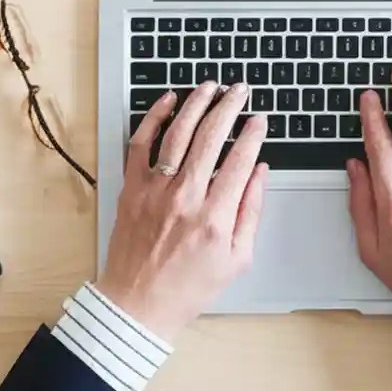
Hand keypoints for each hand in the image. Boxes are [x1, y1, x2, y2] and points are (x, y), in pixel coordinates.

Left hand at [95, 81, 269, 340]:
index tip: (260, 120)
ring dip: (197, 103)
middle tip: (240, 90)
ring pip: (178, 132)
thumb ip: (251, 211)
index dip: (253, 133)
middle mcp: (184, 197)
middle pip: (211, 136)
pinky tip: (168, 100)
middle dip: (229, 106)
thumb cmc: (187, 287)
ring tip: (210, 86)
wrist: (138, 304)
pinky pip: (140, 143)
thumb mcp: (237, 258)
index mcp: (215, 217)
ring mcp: (154, 189)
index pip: (240, 159)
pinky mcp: (131, 188)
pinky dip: (154, 117)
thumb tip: (260, 173)